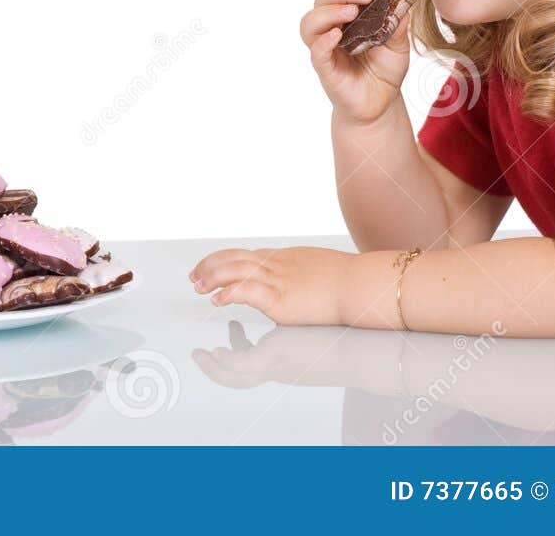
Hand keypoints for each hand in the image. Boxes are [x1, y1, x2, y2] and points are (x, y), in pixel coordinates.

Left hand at [188, 246, 352, 325]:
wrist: (361, 285)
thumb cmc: (346, 282)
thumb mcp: (313, 270)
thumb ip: (296, 275)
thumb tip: (292, 286)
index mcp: (281, 259)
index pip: (241, 254)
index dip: (219, 260)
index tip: (204, 268)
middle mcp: (275, 265)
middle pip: (231, 258)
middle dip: (208, 266)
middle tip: (194, 277)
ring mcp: (277, 281)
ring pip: (233, 270)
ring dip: (211, 279)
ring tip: (199, 288)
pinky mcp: (282, 300)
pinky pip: (246, 291)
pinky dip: (228, 293)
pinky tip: (218, 301)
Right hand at [300, 0, 412, 124]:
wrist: (381, 103)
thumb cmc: (384, 70)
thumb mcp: (399, 44)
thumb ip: (399, 23)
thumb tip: (404, 0)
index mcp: (350, 16)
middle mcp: (333, 27)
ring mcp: (326, 47)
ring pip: (310, 22)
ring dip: (329, 11)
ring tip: (351, 12)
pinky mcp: (324, 68)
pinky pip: (316, 51)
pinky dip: (323, 40)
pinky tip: (337, 35)